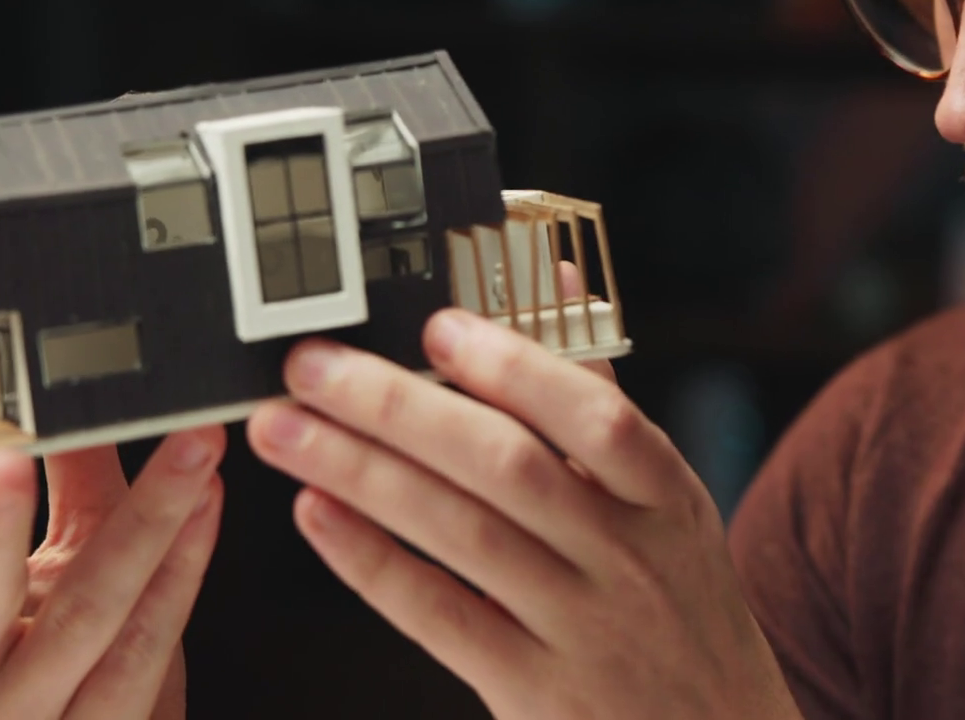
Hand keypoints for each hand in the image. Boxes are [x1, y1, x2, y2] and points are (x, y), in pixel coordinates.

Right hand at [0, 390, 225, 719]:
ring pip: (87, 614)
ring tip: (187, 450)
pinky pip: (147, 645)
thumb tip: (78, 388)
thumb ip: (67, 479)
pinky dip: (183, 568)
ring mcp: (32, 714)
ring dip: (145, 522)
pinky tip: (206, 507)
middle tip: (7, 455)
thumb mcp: (56, 570)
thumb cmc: (77, 667)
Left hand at [245, 275, 800, 719]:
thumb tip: (552, 285)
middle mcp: (625, 558)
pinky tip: (320, 515)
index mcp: (664, 496)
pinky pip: (438, 616)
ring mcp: (578, 629)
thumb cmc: (677, 607)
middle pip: (506, 468)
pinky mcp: (531, 691)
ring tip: (287, 430)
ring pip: (460, 535)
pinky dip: (371, 562)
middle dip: (398, 407)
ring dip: (361, 473)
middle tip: (314, 367)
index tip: (438, 326)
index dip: (517, 368)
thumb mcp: (666, 505)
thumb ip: (600, 398)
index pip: (598, 419)